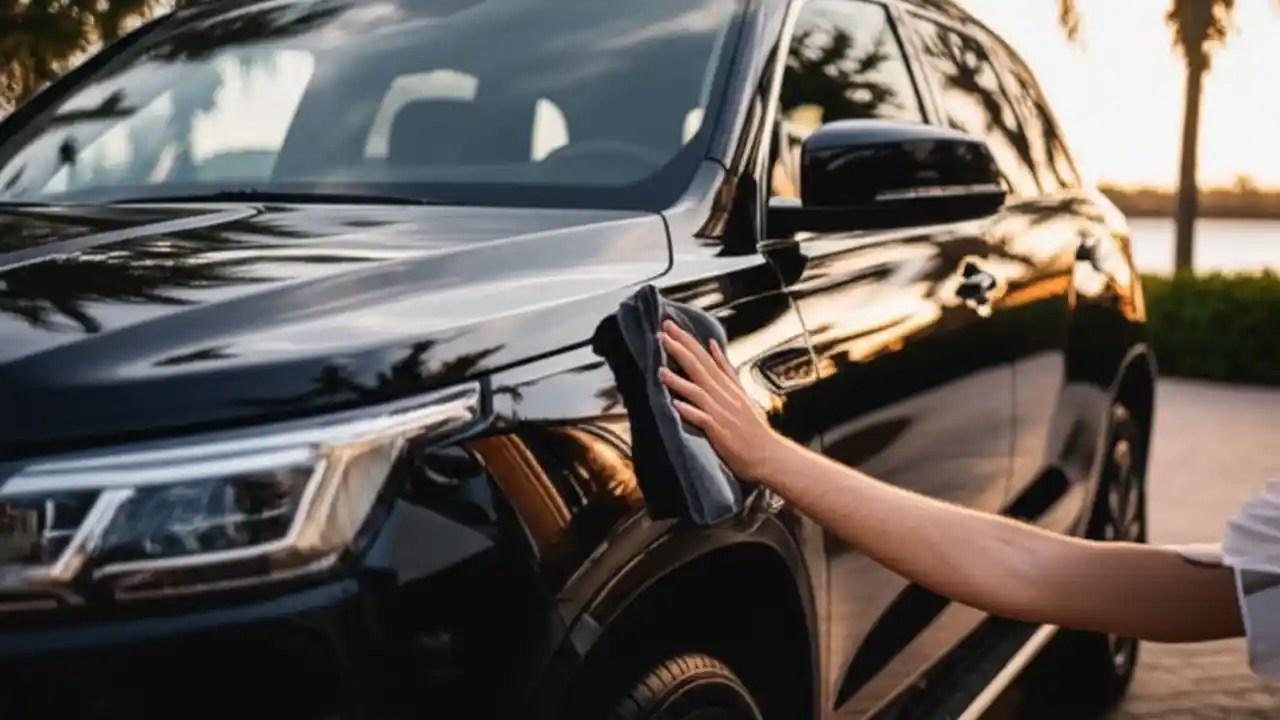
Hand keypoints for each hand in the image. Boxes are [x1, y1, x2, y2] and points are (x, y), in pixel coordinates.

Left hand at [657, 320, 784, 483]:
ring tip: (660, 370)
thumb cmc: (752, 426)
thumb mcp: (740, 391)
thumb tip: (713, 344)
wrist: (767, 454)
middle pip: (700, 368)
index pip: (704, 357)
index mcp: (727, 384)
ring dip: (679, 381)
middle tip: (662, 333)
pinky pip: (703, 420)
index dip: (686, 340)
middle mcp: (724, 395)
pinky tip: (676, 405)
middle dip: (680, 349)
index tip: (669, 326)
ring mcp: (722, 413)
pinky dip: (690, 411)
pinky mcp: (720, 432)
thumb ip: (725, 368)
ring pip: (699, 392)